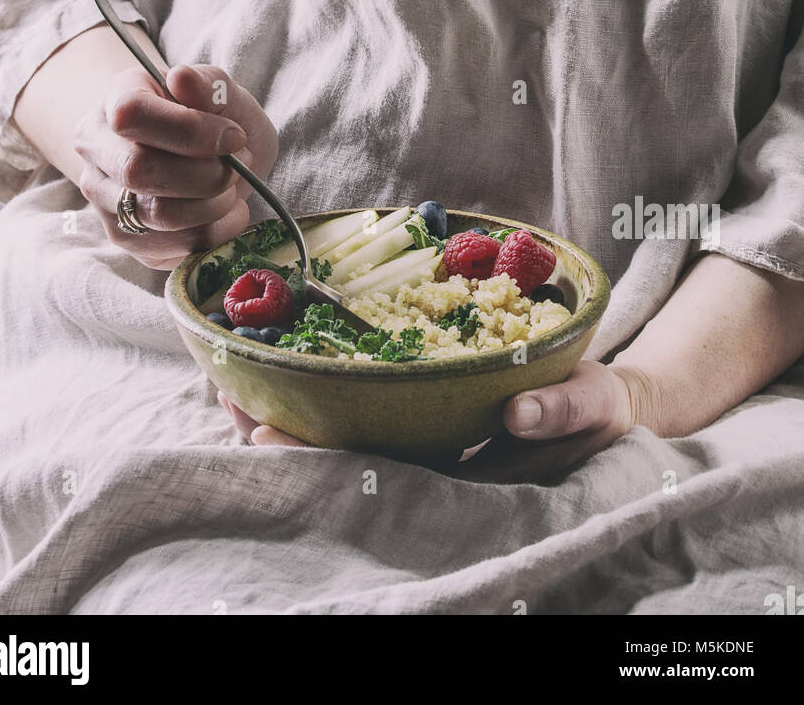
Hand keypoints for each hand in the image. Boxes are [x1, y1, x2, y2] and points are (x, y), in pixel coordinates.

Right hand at [74, 63, 277, 268]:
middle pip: (140, 170)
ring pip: (158, 215)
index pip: (132, 114)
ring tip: (233, 185)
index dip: (190, 129)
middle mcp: (97, 150)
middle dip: (207, 173)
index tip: (234, 136)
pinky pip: (174, 246)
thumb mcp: (221, 93)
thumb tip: (182, 78)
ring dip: (214, 204)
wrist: (199, 155)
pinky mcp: (126, 238)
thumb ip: (208, 84)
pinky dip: (216, 230)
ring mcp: (105, 198)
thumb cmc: (210, 117)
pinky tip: (226, 209)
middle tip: (240, 163)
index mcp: (115, 100)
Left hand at [217, 361, 655, 478]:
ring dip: (286, 404)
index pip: (368, 463)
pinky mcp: (421, 405)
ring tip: (227, 378)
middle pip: (337, 446)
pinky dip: (315, 381)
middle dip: (280, 425)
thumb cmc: (599, 415)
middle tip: (224, 395)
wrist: (603, 407)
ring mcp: (419, 430)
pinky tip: (278, 360)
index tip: (264, 425)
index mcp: (454, 466)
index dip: (313, 447)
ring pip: (338, 425)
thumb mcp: (594, 406)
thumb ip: (562, 409)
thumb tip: (521, 412)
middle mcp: (425, 453)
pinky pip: (358, 398)